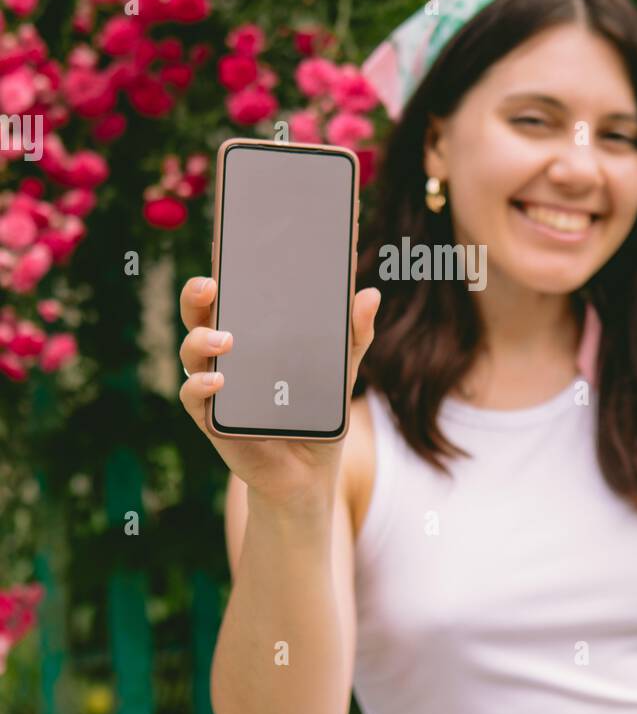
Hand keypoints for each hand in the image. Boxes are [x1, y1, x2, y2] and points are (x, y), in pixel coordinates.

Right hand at [178, 275, 379, 507]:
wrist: (308, 471)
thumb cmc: (318, 411)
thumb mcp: (343, 369)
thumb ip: (354, 332)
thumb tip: (369, 293)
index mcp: (251, 330)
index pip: (233, 290)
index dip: (225, 266)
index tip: (229, 243)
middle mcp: (224, 351)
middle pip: (199, 312)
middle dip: (197, 293)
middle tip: (211, 283)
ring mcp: (215, 382)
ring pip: (191, 349)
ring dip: (201, 339)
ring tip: (225, 339)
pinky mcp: (211, 417)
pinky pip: (193, 396)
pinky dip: (201, 386)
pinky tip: (219, 381)